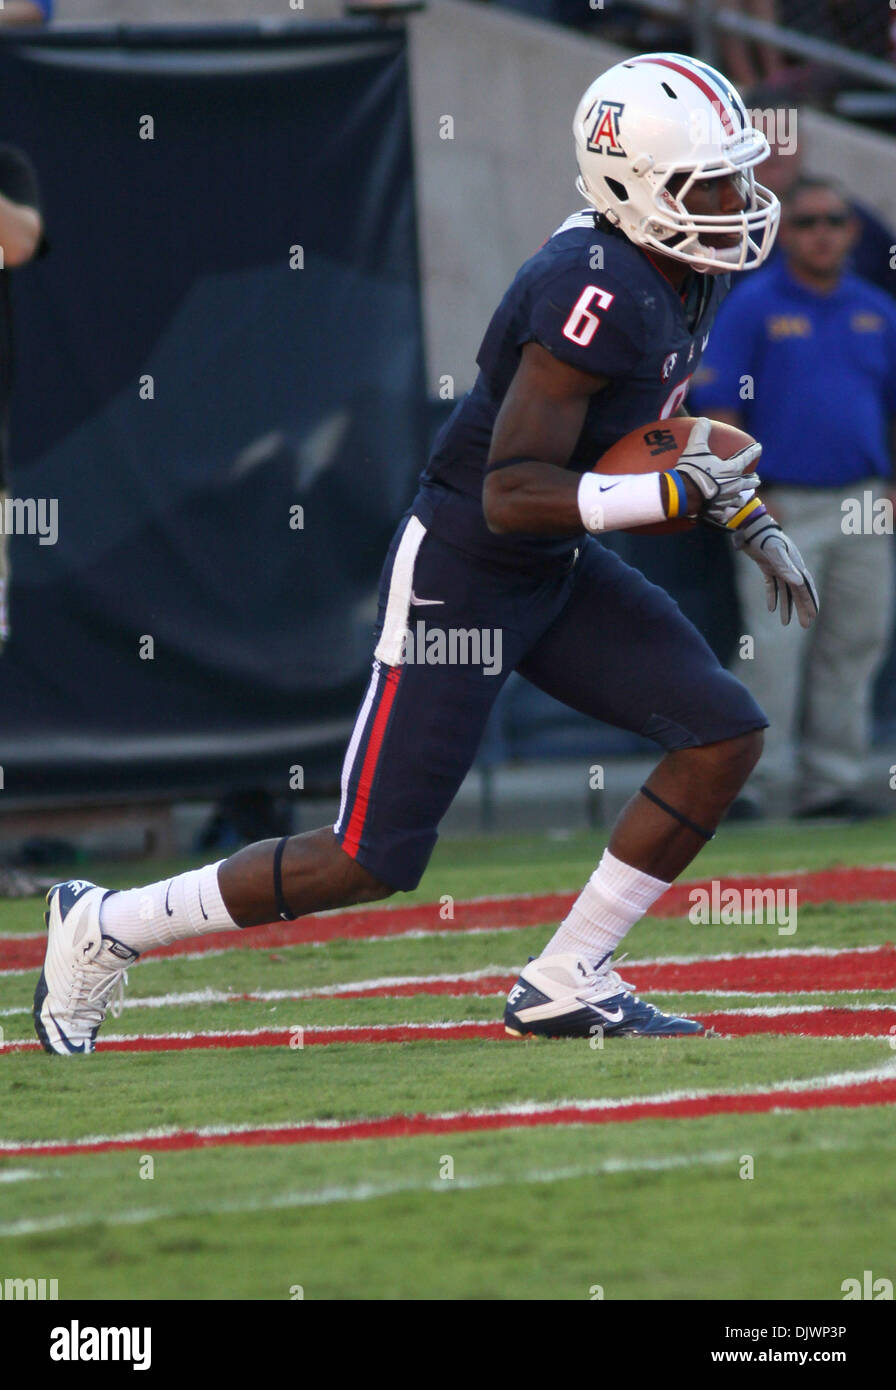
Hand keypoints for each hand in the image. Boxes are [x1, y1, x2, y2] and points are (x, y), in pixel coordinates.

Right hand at [676, 417, 761, 510]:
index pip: (746, 458)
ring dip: (740, 498)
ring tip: (741, 497)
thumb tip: (703, 420)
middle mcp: (733, 486)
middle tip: (756, 479)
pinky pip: (724, 513)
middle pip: (748, 483)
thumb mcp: (695, 448)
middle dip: (753, 480)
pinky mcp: (716, 512)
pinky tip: (725, 513)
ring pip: (738, 500)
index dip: (753, 452)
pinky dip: (726, 513)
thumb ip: (700, 433)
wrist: (682, 494)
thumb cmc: (691, 470)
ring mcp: (725, 501)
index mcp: (731, 470)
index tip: (759, 448)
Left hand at [734, 511, 819, 628]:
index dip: (810, 601)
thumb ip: (786, 568)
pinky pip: (772, 585)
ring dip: (787, 606)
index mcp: (795, 565)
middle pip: (797, 592)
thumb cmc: (764, 537)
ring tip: (786, 623)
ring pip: (785, 591)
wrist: (751, 526)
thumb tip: (799, 583)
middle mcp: (789, 567)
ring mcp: (778, 567)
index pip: (805, 587)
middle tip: (806, 625)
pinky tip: (771, 609)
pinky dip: (773, 596)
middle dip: (802, 608)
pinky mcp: (767, 567)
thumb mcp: (774, 553)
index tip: (814, 615)